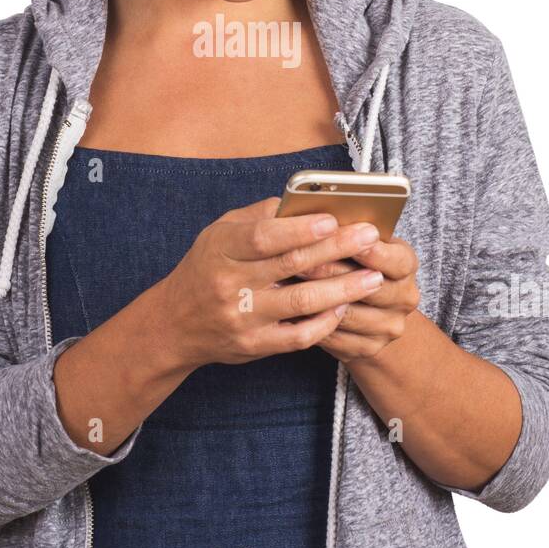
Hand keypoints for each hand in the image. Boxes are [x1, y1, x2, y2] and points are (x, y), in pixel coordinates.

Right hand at [157, 197, 387, 369]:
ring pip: (301, 302)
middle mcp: (230, 284)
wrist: (174, 324)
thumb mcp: (219, 233)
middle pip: (290, 265)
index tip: (333, 219)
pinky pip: (298, 336)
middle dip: (336, 249)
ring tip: (374, 277)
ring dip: (343, 289)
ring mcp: (243, 318)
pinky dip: (325, 322)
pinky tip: (345, 307)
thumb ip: (259, 216)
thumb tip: (302, 201)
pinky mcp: (254, 345)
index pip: (263, 237)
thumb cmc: (205, 269)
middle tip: (370, 237)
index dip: (299, 229)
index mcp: (221, 249)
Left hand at [291, 230, 420, 362]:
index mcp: (406, 264)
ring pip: (347, 313)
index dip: (369, 250)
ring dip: (314, 298)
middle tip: (295, 258)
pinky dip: (310, 322)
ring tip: (285, 281)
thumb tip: (316, 216)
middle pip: (367, 286)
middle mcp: (405, 296)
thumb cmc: (356, 260)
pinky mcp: (369, 348)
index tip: (341, 234)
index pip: (395, 259)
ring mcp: (389, 326)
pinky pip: (336, 336)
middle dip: (330, 271)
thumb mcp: (359, 240)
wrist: (370, 309)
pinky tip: (289, 309)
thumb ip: (346, 230)